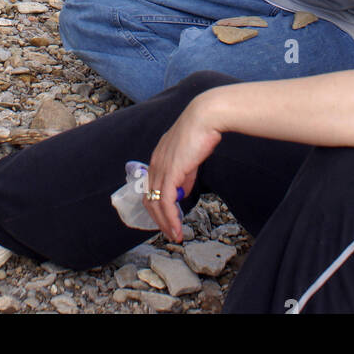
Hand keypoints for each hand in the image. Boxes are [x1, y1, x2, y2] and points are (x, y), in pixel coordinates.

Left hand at [146, 93, 223, 242]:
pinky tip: (178, 228)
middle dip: (158, 219)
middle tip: (170, 232)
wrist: (205, 118)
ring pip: (156, 203)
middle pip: (148, 198)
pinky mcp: (170, 172)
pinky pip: (166, 202)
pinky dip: (171, 218)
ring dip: (165, 223)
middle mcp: (155, 163)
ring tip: (175, 235)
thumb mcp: (190, 158)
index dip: (157, 205)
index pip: (151, 187)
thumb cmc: (201, 132)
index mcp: (158, 157)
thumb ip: (184, 177)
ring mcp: (161, 168)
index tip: (167, 219)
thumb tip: (182, 194)